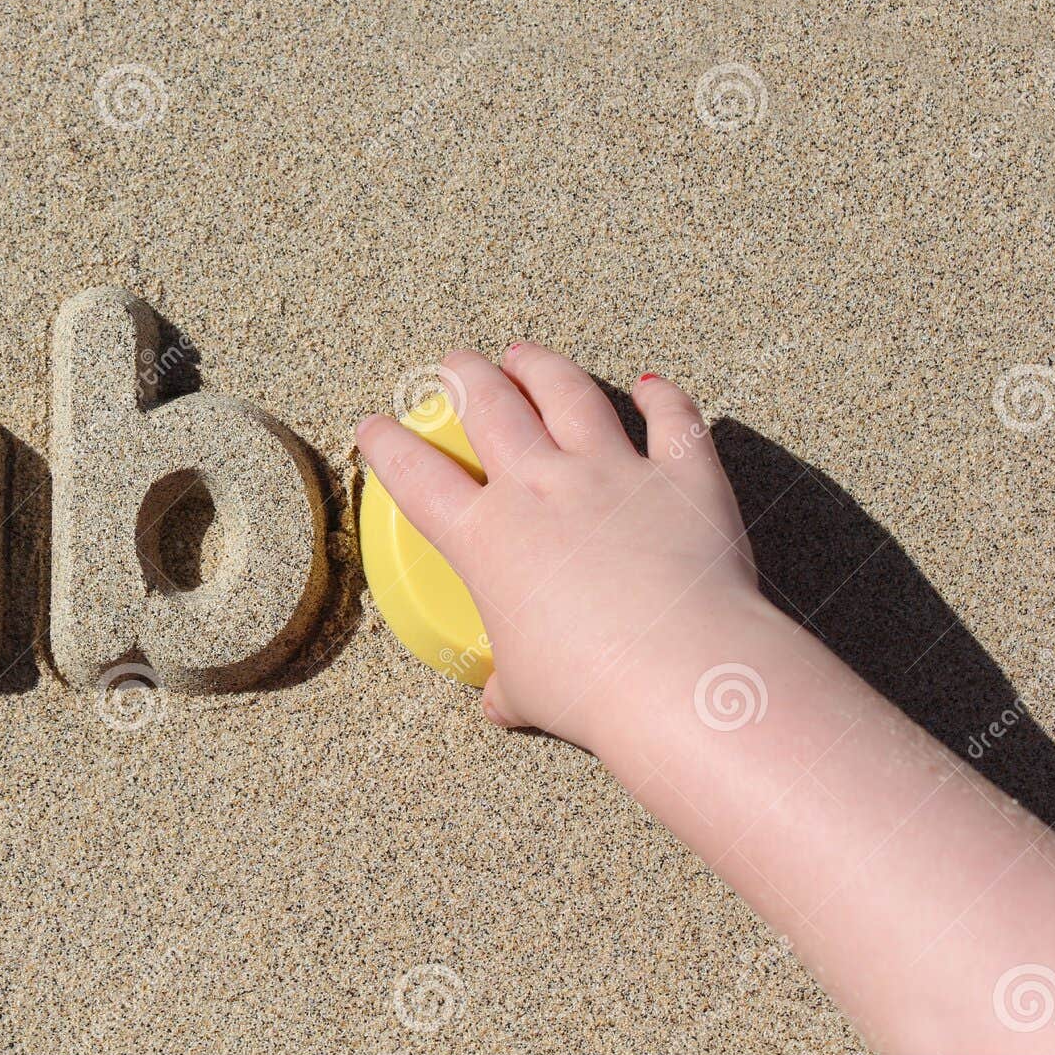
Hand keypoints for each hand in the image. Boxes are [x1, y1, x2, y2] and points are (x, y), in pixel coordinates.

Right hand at [357, 343, 767, 750]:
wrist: (678, 673)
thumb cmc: (591, 688)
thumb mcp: (528, 692)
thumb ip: (509, 685)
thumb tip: (501, 701)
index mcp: (486, 539)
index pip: (416, 477)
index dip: (387, 446)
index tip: (375, 426)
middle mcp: (542, 488)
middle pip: (489, 407)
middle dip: (464, 376)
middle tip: (454, 362)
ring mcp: (612, 472)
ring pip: (566, 393)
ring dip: (541, 367)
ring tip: (525, 352)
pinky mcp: (680, 475)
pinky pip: (671, 419)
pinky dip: (661, 397)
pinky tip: (651, 384)